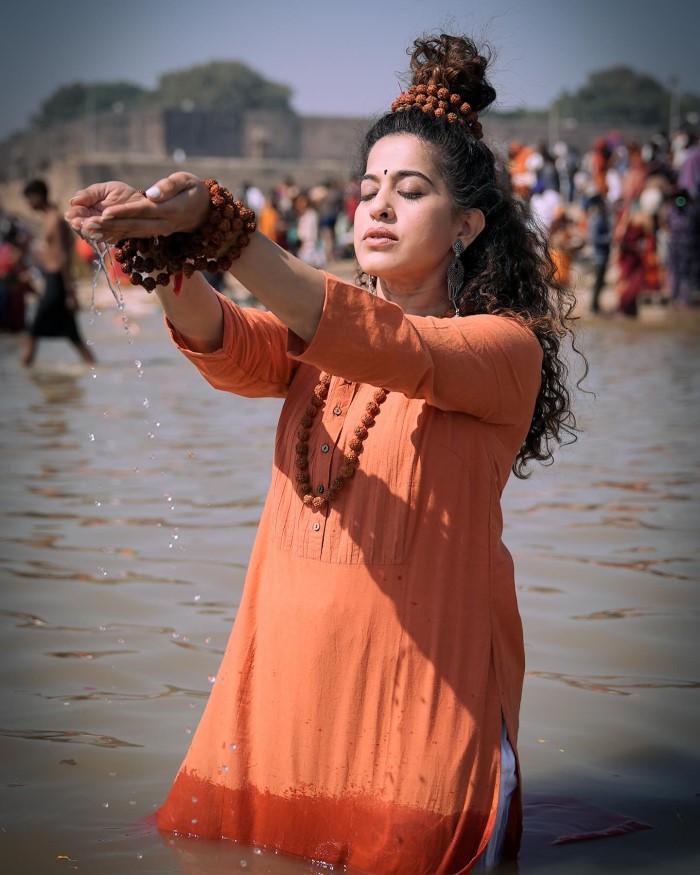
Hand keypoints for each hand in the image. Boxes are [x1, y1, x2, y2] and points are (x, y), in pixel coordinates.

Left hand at [64, 172, 208, 243]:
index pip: (145, 211)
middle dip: (111, 226)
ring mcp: (160, 231)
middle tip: (88, 224)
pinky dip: (117, 235)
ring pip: (132, 233)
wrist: (205, 211)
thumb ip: (169, 186)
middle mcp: (165, 224)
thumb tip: (151, 195)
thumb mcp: (186, 181)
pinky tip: (99, 233)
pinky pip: (134, 235)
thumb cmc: (193, 189)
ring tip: (88, 230)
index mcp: (173, 210)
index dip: (125, 212)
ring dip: (110, 232)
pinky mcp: (154, 232)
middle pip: (135, 226)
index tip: (106, 212)